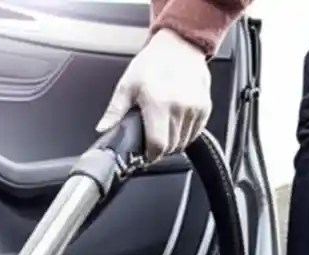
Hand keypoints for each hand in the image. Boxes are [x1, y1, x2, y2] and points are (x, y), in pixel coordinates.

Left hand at [96, 29, 212, 161]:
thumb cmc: (152, 63)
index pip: (158, 145)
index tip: (145, 153)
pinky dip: (185, 135)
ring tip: (162, 129)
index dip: (150, 154)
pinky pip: (195, 133)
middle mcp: (180, 108)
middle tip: (150, 140)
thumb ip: (115, 111)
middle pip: (171, 146)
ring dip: (172, 142)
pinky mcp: (205, 108)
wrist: (179, 45)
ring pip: (184, 142)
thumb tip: (103, 128)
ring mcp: (195, 109)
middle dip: (159, 149)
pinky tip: (175, 124)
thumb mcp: (127, 85)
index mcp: (158, 104)